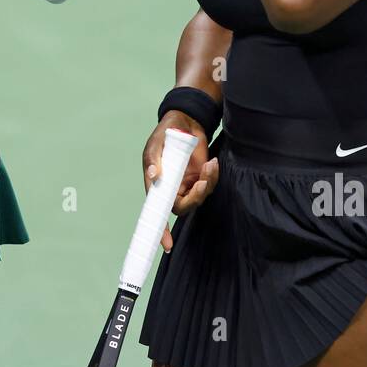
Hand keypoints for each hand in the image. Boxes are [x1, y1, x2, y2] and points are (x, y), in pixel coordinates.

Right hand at [142, 110, 220, 252]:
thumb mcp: (156, 143)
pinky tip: (212, 162)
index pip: (158, 212)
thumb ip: (154, 159)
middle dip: (195, 198)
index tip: (166, 245)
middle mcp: (172, 188)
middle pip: (184, 207)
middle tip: (201, 181)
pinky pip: (209, 185)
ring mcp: (187, 183)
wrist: (186, 121)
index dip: (161, 230)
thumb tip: (153, 176)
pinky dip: (213, 176)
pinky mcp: (201, 176)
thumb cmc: (166, 133)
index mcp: (157, 185)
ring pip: (199, 196)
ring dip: (207, 183)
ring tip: (209, 164)